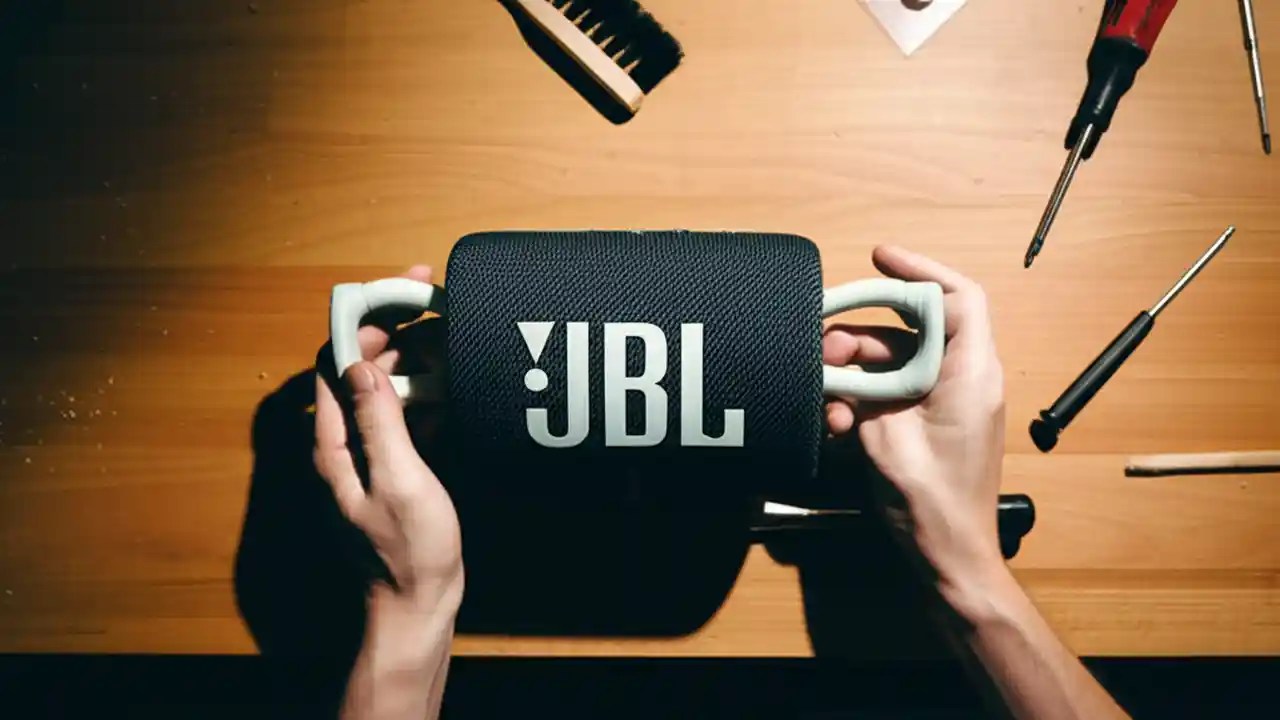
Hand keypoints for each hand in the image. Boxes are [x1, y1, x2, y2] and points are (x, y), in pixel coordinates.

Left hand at [314, 265, 462, 613]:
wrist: (418, 604)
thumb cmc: (408, 551)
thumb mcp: (398, 479)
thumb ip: (378, 421)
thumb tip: (362, 365)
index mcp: (333, 445)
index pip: (332, 364)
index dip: (360, 324)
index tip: (396, 297)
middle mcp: (342, 446)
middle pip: (355, 371)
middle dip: (388, 333)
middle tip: (429, 306)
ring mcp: (366, 458)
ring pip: (379, 391)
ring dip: (408, 361)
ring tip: (444, 337)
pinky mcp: (390, 470)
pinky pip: (398, 418)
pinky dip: (420, 394)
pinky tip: (448, 386)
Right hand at [825, 246, 1005, 610]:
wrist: (948, 558)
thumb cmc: (931, 504)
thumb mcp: (887, 438)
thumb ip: (862, 391)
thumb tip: (835, 359)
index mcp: (972, 374)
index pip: (958, 297)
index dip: (919, 270)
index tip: (878, 257)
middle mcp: (963, 380)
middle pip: (911, 330)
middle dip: (861, 333)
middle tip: (823, 348)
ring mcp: (945, 403)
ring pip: (894, 363)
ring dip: (854, 373)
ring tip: (824, 392)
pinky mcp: (927, 424)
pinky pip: (891, 393)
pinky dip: (861, 401)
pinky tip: (837, 423)